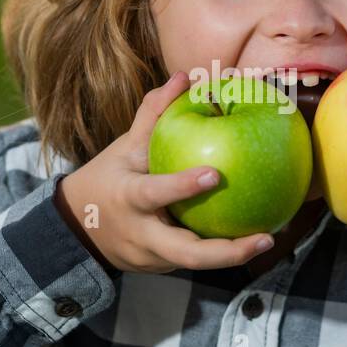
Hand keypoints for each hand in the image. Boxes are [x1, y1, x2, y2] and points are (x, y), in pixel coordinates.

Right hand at [53, 70, 275, 273]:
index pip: (154, 193)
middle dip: (226, 252)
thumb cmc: (108, 179)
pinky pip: (194, 260)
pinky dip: (222, 251)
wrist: (78, 230)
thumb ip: (153, 115)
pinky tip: (253, 240)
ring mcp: (151, 258)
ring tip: (268, 240)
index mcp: (128, 199)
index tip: (214, 175)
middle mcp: (140, 234)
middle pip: (185, 253)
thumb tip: (183, 77)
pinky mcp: (162, 269)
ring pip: (195, 263)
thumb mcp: (124, 148)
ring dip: (233, 255)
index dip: (181, 187)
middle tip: (264, 239)